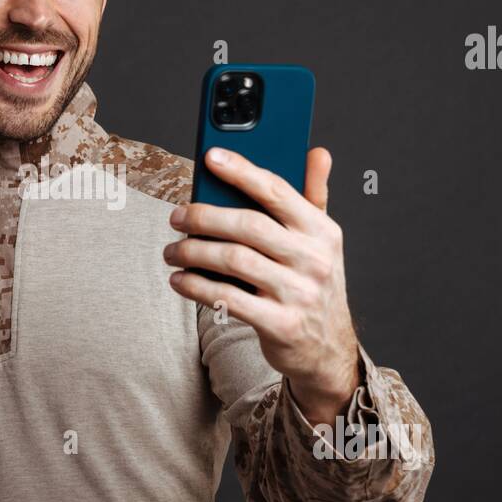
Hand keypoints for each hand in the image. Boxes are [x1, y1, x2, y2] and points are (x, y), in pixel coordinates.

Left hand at [163, 147, 359, 420]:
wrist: (328, 348)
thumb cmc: (314, 284)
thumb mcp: (322, 241)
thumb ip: (315, 196)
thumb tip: (318, 152)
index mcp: (322, 231)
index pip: (278, 191)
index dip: (242, 171)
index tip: (210, 157)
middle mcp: (314, 259)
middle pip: (249, 225)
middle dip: (204, 217)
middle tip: (177, 217)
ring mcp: (298, 293)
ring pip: (233, 260)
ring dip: (193, 252)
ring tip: (173, 250)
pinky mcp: (281, 325)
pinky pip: (228, 298)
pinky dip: (196, 287)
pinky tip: (180, 279)